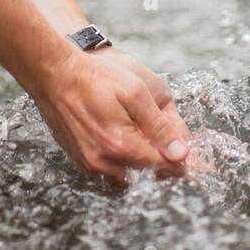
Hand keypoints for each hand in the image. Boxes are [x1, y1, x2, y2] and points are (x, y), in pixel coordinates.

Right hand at [30, 43, 207, 184]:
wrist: (54, 73)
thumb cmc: (95, 77)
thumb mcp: (135, 92)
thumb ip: (159, 125)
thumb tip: (180, 154)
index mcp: (122, 145)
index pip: (163, 166)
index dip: (182, 161)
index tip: (195, 159)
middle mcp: (104, 163)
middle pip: (147, 174)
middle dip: (162, 160)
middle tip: (172, 144)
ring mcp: (90, 164)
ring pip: (128, 176)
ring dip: (142, 162)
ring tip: (145, 137)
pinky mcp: (81, 161)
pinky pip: (110, 171)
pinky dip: (123, 160)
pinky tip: (124, 138)